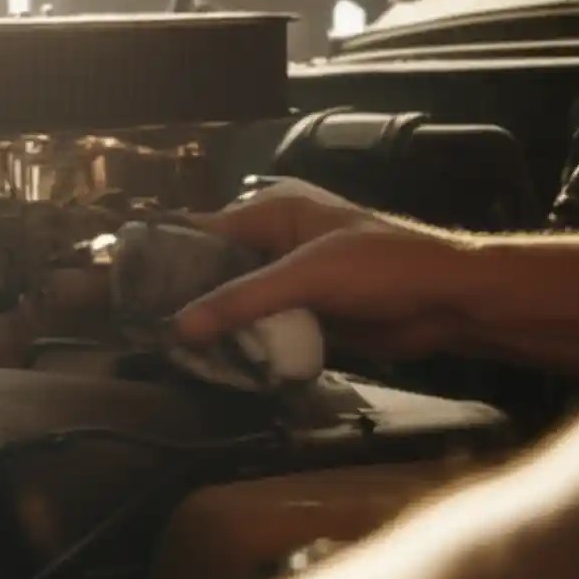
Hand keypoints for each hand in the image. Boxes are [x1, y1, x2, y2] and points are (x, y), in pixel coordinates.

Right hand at [175, 179, 477, 359]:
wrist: (449, 304)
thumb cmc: (383, 267)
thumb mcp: (305, 276)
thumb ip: (242, 300)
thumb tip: (179, 328)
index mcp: (273, 214)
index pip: (204, 231)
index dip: (168, 256)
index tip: (129, 287)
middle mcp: (276, 245)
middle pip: (216, 273)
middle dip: (188, 300)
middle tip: (146, 329)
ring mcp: (291, 284)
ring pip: (238, 307)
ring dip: (216, 328)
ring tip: (171, 352)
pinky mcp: (305, 319)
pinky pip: (263, 331)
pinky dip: (244, 345)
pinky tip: (216, 364)